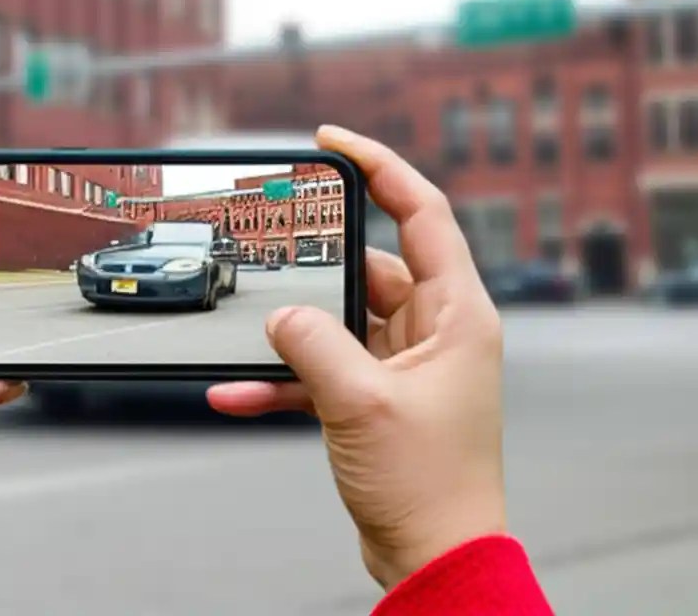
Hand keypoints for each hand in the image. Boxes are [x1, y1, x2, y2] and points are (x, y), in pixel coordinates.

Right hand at [208, 126, 505, 590]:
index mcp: (458, 314)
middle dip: (316, 269)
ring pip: (340, 322)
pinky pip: (324, 369)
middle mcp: (436, 331)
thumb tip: (281, 317)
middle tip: (274, 248)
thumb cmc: (431, 487)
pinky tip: (239, 392)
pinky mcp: (378, 398)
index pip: (423, 212)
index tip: (334, 141)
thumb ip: (314, 346)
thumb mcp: (362, 404)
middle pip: (370, 266)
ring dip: (293, 335)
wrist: (434, 557)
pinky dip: (286, 379)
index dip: (381, 165)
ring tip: (251, 338)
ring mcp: (406, 365)